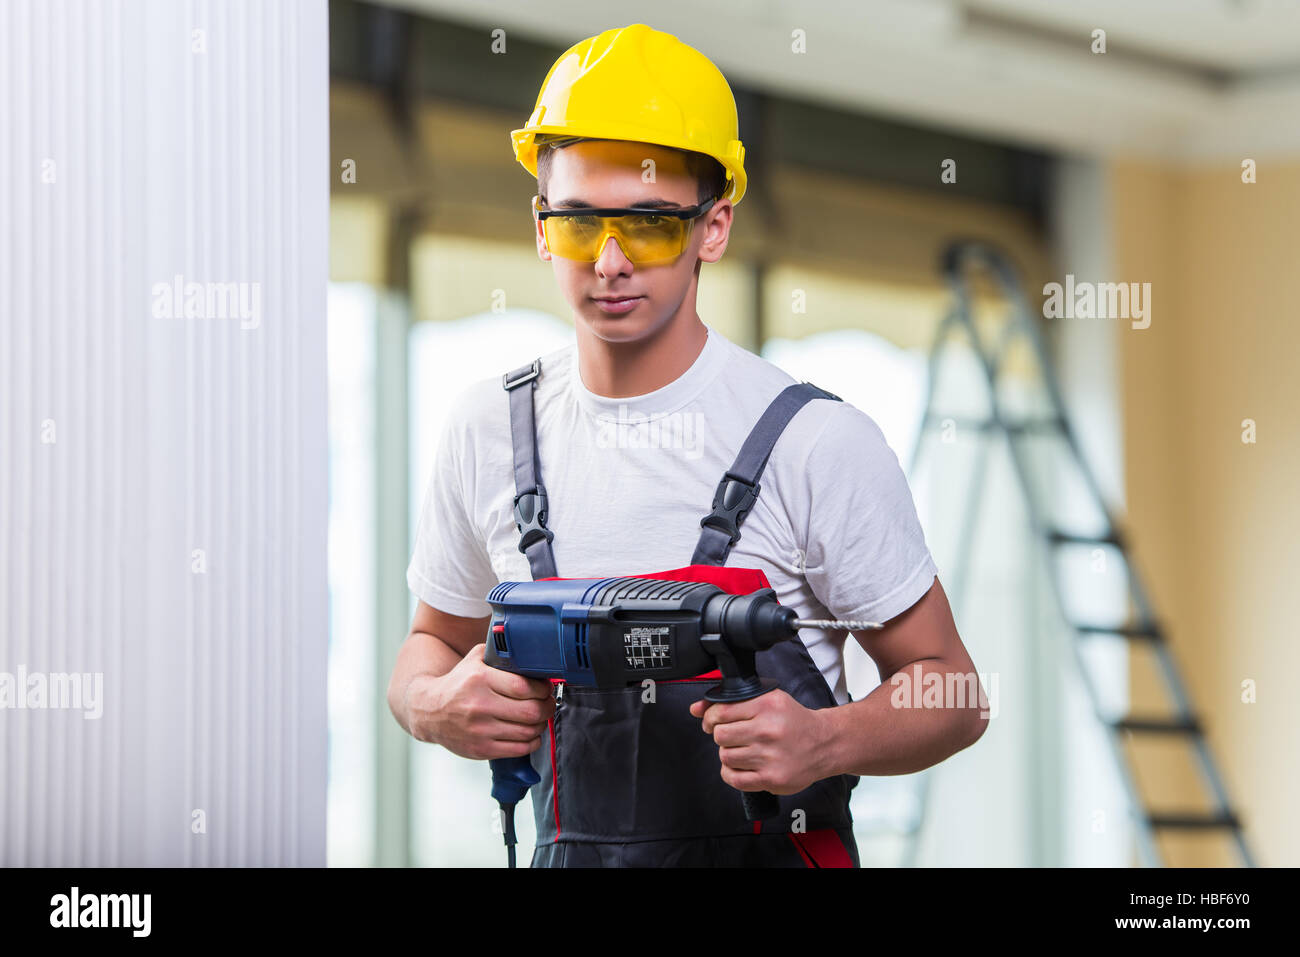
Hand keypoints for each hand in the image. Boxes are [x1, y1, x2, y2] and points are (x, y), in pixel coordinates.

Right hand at [406, 643, 555, 759]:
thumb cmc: (458, 684)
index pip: (524, 687)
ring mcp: (480, 730)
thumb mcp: (475, 659)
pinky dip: (531, 741)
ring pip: (527, 731)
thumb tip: (532, 653)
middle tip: (548, 703)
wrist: (428, 711)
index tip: (545, 688)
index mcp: (480, 680)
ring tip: (539, 717)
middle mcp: (479, 705)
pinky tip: (529, 733)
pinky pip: (519, 749)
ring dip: (540, 724)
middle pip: (530, 711)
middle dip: (547, 707)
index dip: (543, 689)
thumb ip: (500, 654)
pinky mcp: (480, 749)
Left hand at [690, 690, 833, 794]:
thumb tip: (695, 709)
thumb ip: (732, 701)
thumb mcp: (768, 700)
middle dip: (721, 736)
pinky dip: (731, 773)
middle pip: (721, 735)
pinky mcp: (772, 778)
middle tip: (732, 736)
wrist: (824, 744)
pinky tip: (742, 766)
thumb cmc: (794, 721)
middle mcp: (768, 729)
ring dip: (729, 754)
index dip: (711, 718)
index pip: (721, 711)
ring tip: (743, 750)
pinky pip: (734, 778)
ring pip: (725, 756)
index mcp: (767, 705)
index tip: (712, 722)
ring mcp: (770, 756)